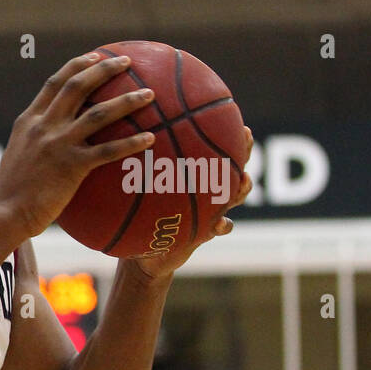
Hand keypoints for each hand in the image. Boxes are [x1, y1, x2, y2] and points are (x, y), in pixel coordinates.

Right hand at [0, 53, 158, 238]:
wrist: (4, 212)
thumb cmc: (12, 191)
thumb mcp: (18, 154)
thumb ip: (36, 139)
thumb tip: (56, 137)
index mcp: (29, 121)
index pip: (54, 83)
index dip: (77, 66)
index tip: (96, 56)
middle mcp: (44, 126)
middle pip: (78, 87)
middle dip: (105, 69)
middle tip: (128, 62)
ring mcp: (58, 144)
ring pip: (99, 113)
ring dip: (127, 101)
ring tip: (149, 94)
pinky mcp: (72, 166)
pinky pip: (108, 150)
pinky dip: (130, 143)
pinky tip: (150, 138)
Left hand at [124, 126, 254, 281]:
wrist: (142, 250)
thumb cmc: (138, 214)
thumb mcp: (136, 189)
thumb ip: (136, 166)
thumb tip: (124, 134)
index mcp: (193, 175)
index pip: (214, 149)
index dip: (224, 134)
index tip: (233, 119)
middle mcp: (205, 189)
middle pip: (232, 165)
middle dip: (242, 151)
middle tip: (246, 135)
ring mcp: (210, 210)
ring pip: (235, 195)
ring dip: (241, 187)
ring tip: (242, 180)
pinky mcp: (205, 233)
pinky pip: (221, 228)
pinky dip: (224, 225)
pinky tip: (222, 223)